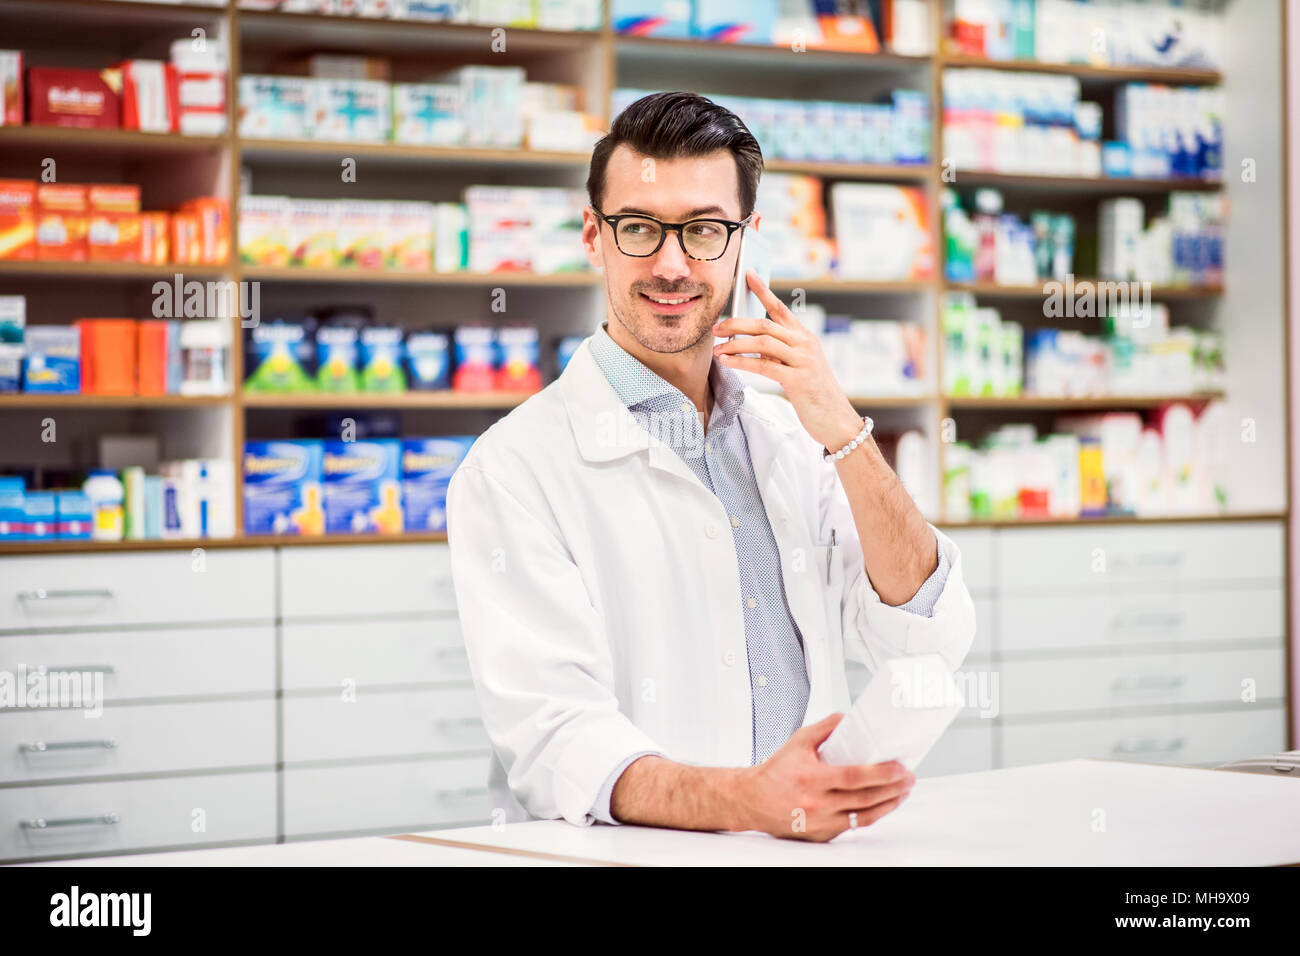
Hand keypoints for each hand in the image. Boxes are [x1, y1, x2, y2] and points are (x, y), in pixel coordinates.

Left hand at [712, 269, 864, 451]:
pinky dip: (741, 362)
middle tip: (716, 328)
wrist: (836, 420)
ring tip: (717, 349)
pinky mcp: (798, 379)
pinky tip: (727, 362)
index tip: (748, 275)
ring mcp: (803, 360)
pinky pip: (763, 366)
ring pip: (763, 342)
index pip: (781, 308)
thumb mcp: (800, 366)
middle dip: (737, 324)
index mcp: (805, 337)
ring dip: (735, 344)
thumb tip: (752, 343)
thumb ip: (781, 352)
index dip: (763, 290)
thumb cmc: (815, 394)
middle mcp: (805, 344)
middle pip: (765, 324)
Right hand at [732, 713, 915, 841]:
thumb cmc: (775, 772)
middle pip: (865, 798)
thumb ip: (825, 728)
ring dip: (888, 804)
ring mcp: (821, 822)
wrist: (753, 800)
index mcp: (811, 779)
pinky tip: (880, 805)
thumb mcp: (798, 741)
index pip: (854, 777)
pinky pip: (853, 826)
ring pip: (864, 817)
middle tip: (908, 779)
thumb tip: (849, 719)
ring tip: (901, 793)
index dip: (881, 773)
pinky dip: (870, 815)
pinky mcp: (822, 835)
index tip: (899, 768)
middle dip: (893, 788)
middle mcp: (817, 804)